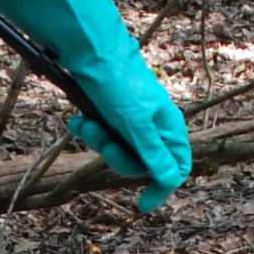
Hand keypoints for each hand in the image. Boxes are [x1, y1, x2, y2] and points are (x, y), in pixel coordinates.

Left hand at [0, 0, 190, 211]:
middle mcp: (152, 123)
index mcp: (168, 125)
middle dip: (117, 156)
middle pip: (141, 162)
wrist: (88, 49)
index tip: (143, 205)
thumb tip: (170, 181)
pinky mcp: (109, 111)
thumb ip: (152, 153)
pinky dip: (89, 129)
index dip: (162, 186)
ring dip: (98, 141)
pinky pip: (101, 134)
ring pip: (117, 149)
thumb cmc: (116, 82)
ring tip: (85, 123)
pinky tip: (77, 118)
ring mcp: (129, 117)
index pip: (176, 166)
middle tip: (102, 140)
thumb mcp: (136, 124)